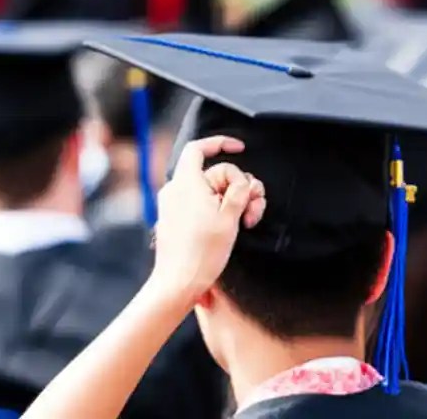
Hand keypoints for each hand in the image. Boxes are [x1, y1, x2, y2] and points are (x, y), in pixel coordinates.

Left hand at [150, 136, 265, 301]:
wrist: (178, 283)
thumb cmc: (200, 254)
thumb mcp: (229, 218)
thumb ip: (239, 192)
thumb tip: (243, 182)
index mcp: (186, 184)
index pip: (198, 149)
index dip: (220, 143)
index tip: (239, 148)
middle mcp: (176, 190)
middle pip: (214, 173)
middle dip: (238, 187)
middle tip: (252, 209)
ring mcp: (174, 204)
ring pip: (210, 190)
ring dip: (231, 201)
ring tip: (245, 222)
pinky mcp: (175, 218)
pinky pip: (200, 203)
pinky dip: (218, 209)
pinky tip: (230, 228)